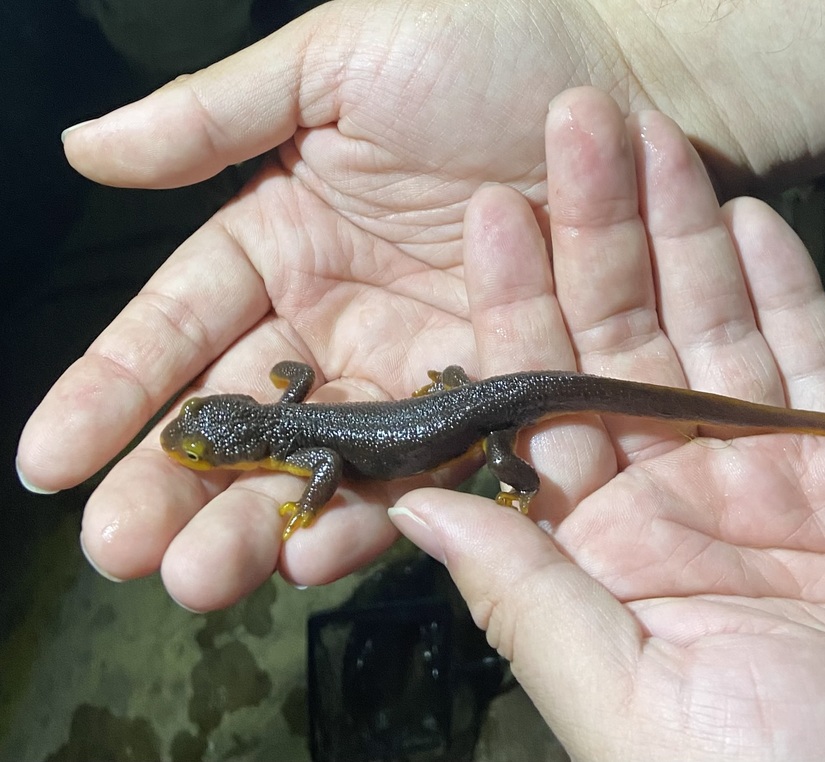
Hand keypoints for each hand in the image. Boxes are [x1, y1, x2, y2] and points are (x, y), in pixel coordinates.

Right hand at [17, 1, 643, 606]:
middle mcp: (336, 314)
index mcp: (284, 235)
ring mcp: (411, 366)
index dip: (113, 390)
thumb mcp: (340, 62)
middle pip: (242, 415)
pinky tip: (315, 555)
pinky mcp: (486, 400)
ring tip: (198, 577)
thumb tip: (85, 150)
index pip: (180, 325)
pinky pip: (420, 466)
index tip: (48, 461)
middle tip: (121, 551)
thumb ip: (217, 118)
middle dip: (176, 485)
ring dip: (258, 523)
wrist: (630, 81)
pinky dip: (373, 511)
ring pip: (320, 461)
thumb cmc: (487, 41)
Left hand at [389, 90, 824, 759]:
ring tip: (654, 137)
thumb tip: (421, 514)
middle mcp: (665, 503)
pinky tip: (745, 216)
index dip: (512, 309)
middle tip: (575, 126)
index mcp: (594, 558)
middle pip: (616, 346)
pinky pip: (808, 360)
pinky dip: (780, 288)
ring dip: (682, 236)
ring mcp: (760, 479)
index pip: (532, 410)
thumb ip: (529, 600)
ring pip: (708, 332)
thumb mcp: (632, 705)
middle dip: (594, 237)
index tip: (489, 217)